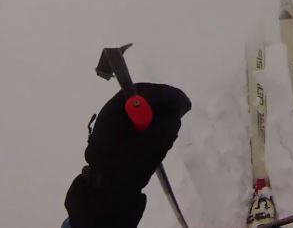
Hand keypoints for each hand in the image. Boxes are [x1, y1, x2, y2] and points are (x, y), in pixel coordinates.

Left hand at [65, 83, 190, 227]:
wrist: (107, 200)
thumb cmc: (126, 167)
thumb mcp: (152, 143)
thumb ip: (168, 123)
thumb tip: (177, 110)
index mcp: (112, 112)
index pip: (141, 92)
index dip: (165, 94)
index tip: (184, 103)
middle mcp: (110, 118)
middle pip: (142, 103)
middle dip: (164, 107)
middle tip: (181, 115)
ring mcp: (113, 132)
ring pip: (142, 117)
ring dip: (160, 121)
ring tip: (171, 133)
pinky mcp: (119, 146)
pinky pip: (139, 131)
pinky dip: (153, 133)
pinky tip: (162, 143)